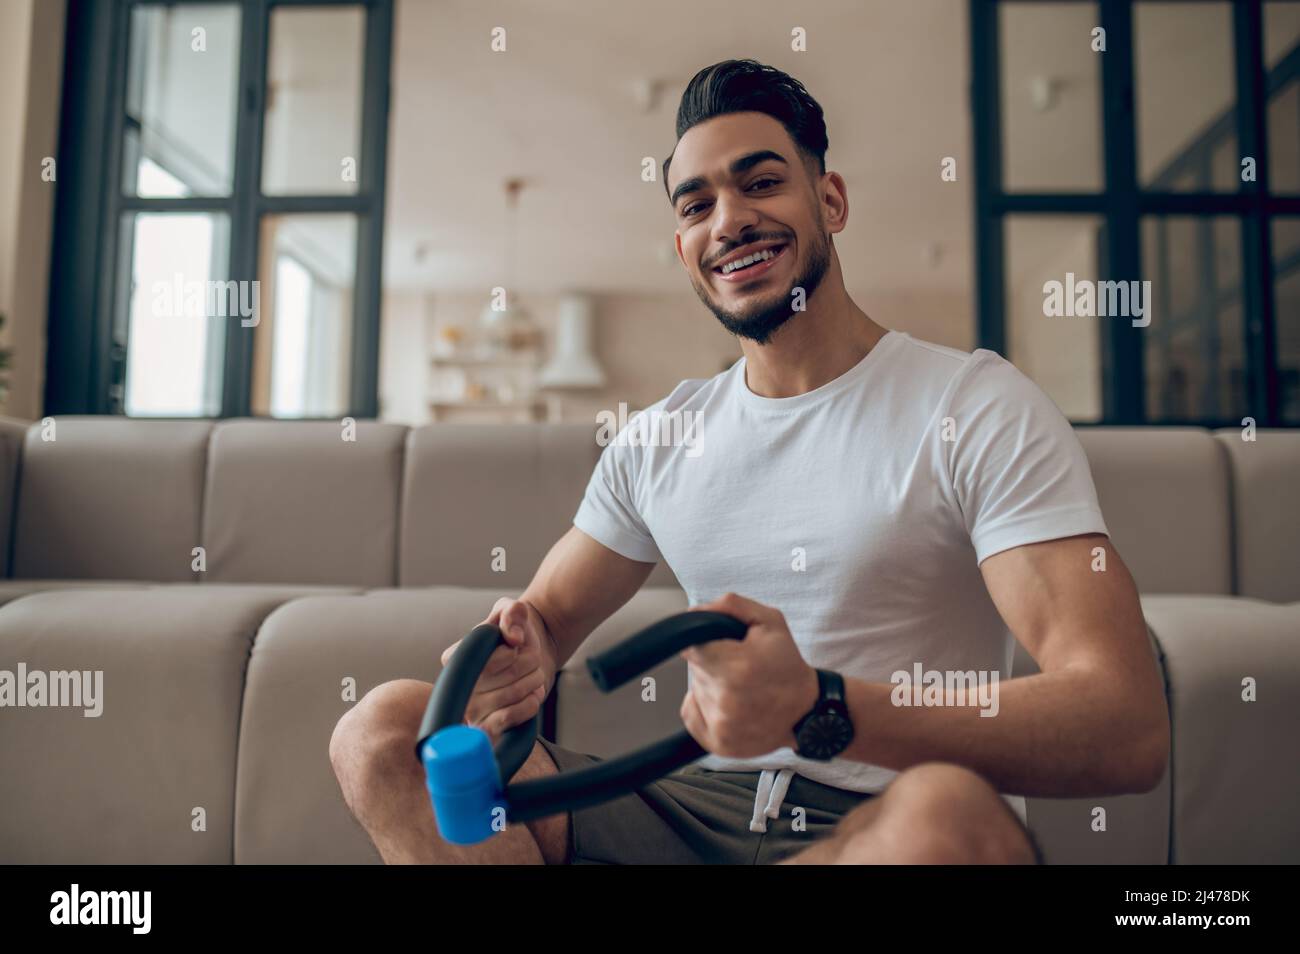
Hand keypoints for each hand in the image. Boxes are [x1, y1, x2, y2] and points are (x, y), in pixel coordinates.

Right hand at [441, 596, 558, 744]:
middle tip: (531, 657)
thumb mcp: (514, 612)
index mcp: (456, 658)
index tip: (516, 644)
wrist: (531, 657)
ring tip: (533, 674)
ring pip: (514, 696)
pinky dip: (530, 705)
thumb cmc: (516, 633)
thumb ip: (513, 613)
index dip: (513, 651)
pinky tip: (532, 695)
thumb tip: (513, 637)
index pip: (489, 659)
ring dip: (535, 681)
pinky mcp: (486, 728)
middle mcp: (459, 686)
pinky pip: (510, 720)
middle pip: (508, 677)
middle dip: (531, 663)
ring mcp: (471, 710)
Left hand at [678, 592, 818, 757]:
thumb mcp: (770, 621)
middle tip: (740, 667)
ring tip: (742, 688)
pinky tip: (731, 704)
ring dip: (713, 685)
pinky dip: (705, 706)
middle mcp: (726, 700)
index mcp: (736, 667)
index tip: (720, 647)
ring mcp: (721, 726)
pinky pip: (692, 713)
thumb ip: (731, 605)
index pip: (691, 647)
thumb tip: (696, 611)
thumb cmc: (788, 666)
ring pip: (696, 690)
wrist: (808, 712)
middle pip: (695, 669)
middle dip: (713, 663)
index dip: (705, 643)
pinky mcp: (718, 744)